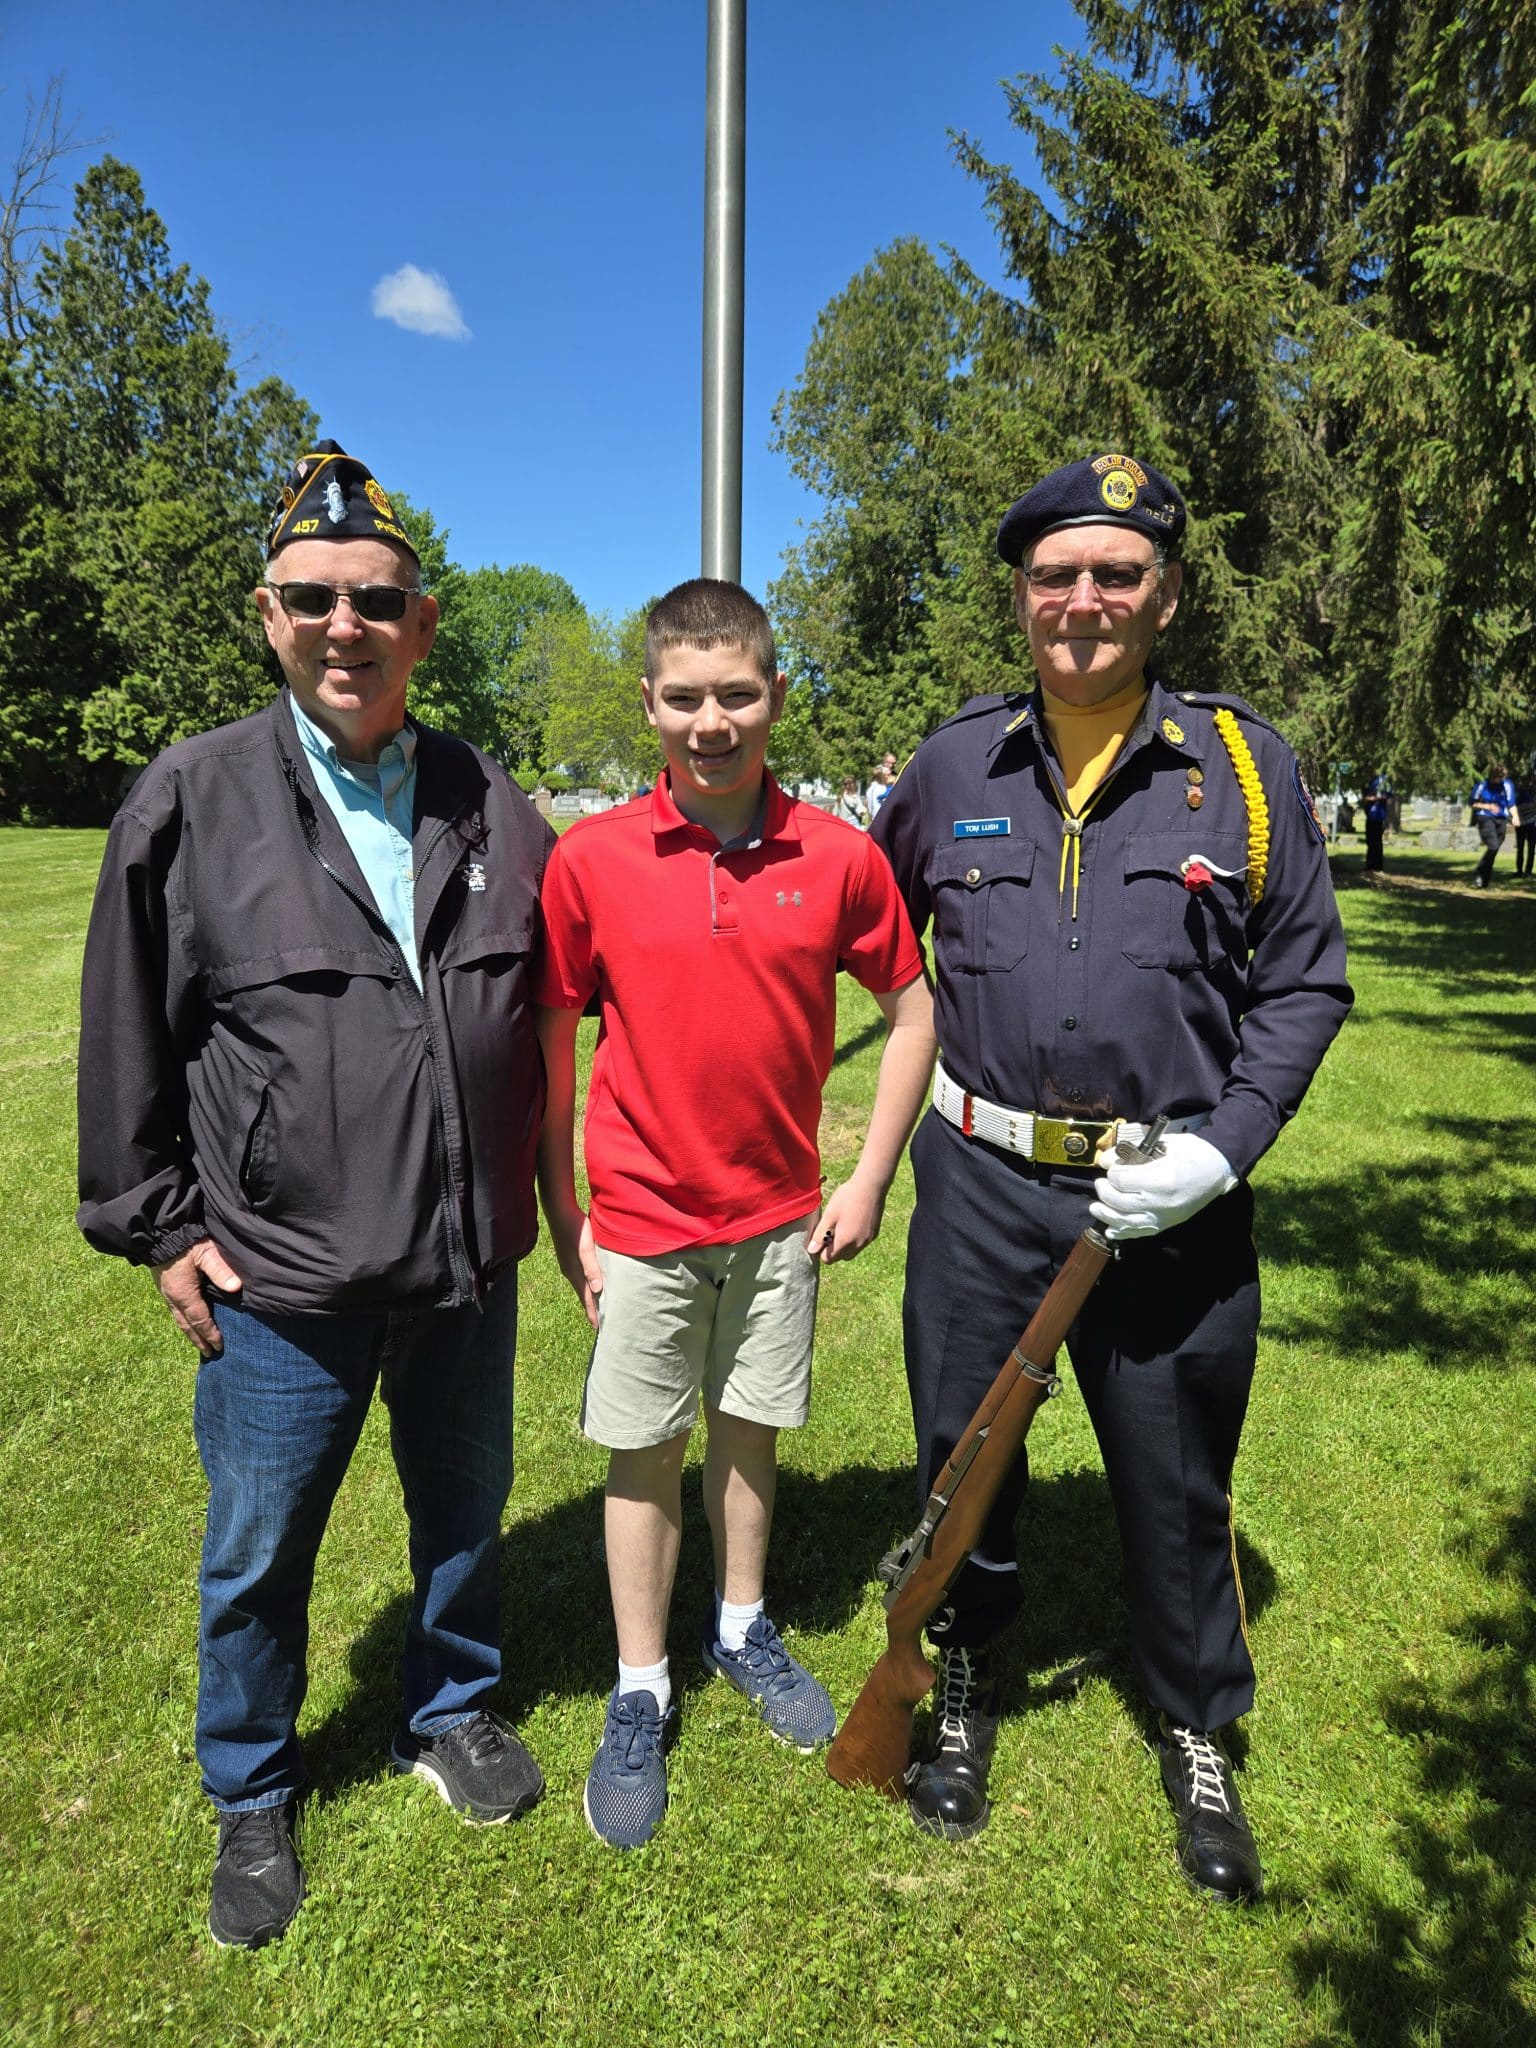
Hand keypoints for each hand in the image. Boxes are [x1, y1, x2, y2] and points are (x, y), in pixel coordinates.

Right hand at [152, 1238, 242, 1357]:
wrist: (157, 1233)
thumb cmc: (184, 1242)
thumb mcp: (206, 1253)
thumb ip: (220, 1270)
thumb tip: (236, 1288)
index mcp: (184, 1295)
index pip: (200, 1320)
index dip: (210, 1334)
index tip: (219, 1346)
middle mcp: (172, 1298)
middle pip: (187, 1325)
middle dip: (199, 1340)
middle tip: (209, 1354)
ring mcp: (165, 1293)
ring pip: (178, 1319)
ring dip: (189, 1332)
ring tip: (198, 1343)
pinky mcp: (163, 1287)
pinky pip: (174, 1310)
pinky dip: (183, 1320)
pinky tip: (187, 1320)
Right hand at [550, 1208, 603, 1327]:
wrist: (559, 1210)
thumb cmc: (576, 1228)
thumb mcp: (586, 1248)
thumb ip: (592, 1268)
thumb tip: (597, 1290)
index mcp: (574, 1272)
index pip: (586, 1299)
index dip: (593, 1313)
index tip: (600, 1328)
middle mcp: (570, 1271)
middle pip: (583, 1295)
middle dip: (592, 1308)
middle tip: (602, 1322)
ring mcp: (569, 1264)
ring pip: (582, 1286)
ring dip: (590, 1297)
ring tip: (599, 1306)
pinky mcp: (570, 1256)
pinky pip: (581, 1276)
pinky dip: (588, 1285)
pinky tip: (593, 1282)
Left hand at [807, 1176, 886, 1262]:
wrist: (871, 1186)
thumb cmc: (847, 1198)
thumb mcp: (829, 1215)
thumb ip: (820, 1234)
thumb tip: (812, 1250)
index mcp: (845, 1242)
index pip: (828, 1259)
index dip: (822, 1249)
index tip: (822, 1234)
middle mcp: (858, 1245)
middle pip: (840, 1257)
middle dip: (833, 1248)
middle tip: (831, 1228)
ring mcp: (867, 1240)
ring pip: (852, 1251)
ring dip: (844, 1244)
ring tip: (842, 1224)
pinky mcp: (874, 1234)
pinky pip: (861, 1243)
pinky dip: (854, 1238)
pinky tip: (853, 1221)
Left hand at [1089, 1132, 1236, 1241]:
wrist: (1218, 1170)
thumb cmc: (1192, 1152)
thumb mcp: (1164, 1144)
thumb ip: (1133, 1152)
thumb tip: (1106, 1159)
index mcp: (1161, 1180)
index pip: (1122, 1180)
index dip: (1112, 1172)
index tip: (1111, 1166)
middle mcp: (1161, 1203)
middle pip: (1119, 1201)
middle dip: (1105, 1191)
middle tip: (1101, 1182)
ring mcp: (1164, 1217)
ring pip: (1126, 1221)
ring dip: (1106, 1214)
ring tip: (1096, 1206)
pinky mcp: (1166, 1225)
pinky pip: (1140, 1233)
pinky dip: (1123, 1232)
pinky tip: (1110, 1229)